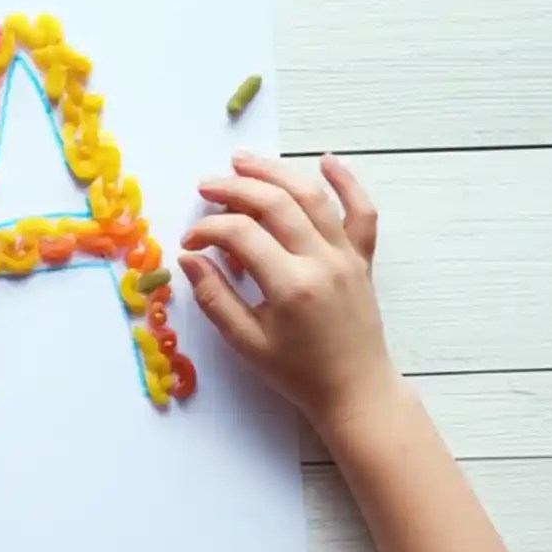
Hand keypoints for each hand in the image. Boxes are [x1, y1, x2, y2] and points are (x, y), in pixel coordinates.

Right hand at [177, 152, 396, 425]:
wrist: (355, 391)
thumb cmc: (297, 373)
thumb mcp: (246, 343)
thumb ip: (214, 298)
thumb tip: (189, 258)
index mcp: (291, 286)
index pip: (241, 235)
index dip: (208, 230)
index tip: (189, 241)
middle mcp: (322, 262)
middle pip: (275, 204)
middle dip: (235, 189)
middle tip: (206, 186)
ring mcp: (347, 256)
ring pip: (312, 197)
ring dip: (276, 172)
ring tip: (243, 162)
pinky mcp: (363, 258)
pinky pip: (362, 212)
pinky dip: (348, 182)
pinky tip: (327, 160)